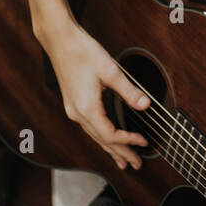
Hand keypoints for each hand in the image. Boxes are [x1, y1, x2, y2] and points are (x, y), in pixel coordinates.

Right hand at [42, 20, 150, 169]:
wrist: (60, 40)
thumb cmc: (83, 52)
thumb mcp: (110, 70)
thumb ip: (129, 91)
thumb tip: (146, 105)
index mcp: (86, 108)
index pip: (109, 135)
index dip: (128, 141)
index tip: (143, 142)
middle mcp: (77, 113)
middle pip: (101, 140)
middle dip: (120, 153)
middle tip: (136, 165)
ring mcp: (73, 109)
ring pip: (94, 136)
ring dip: (110, 148)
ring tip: (123, 160)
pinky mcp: (73, 104)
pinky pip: (89, 127)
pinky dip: (101, 137)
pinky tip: (107, 140)